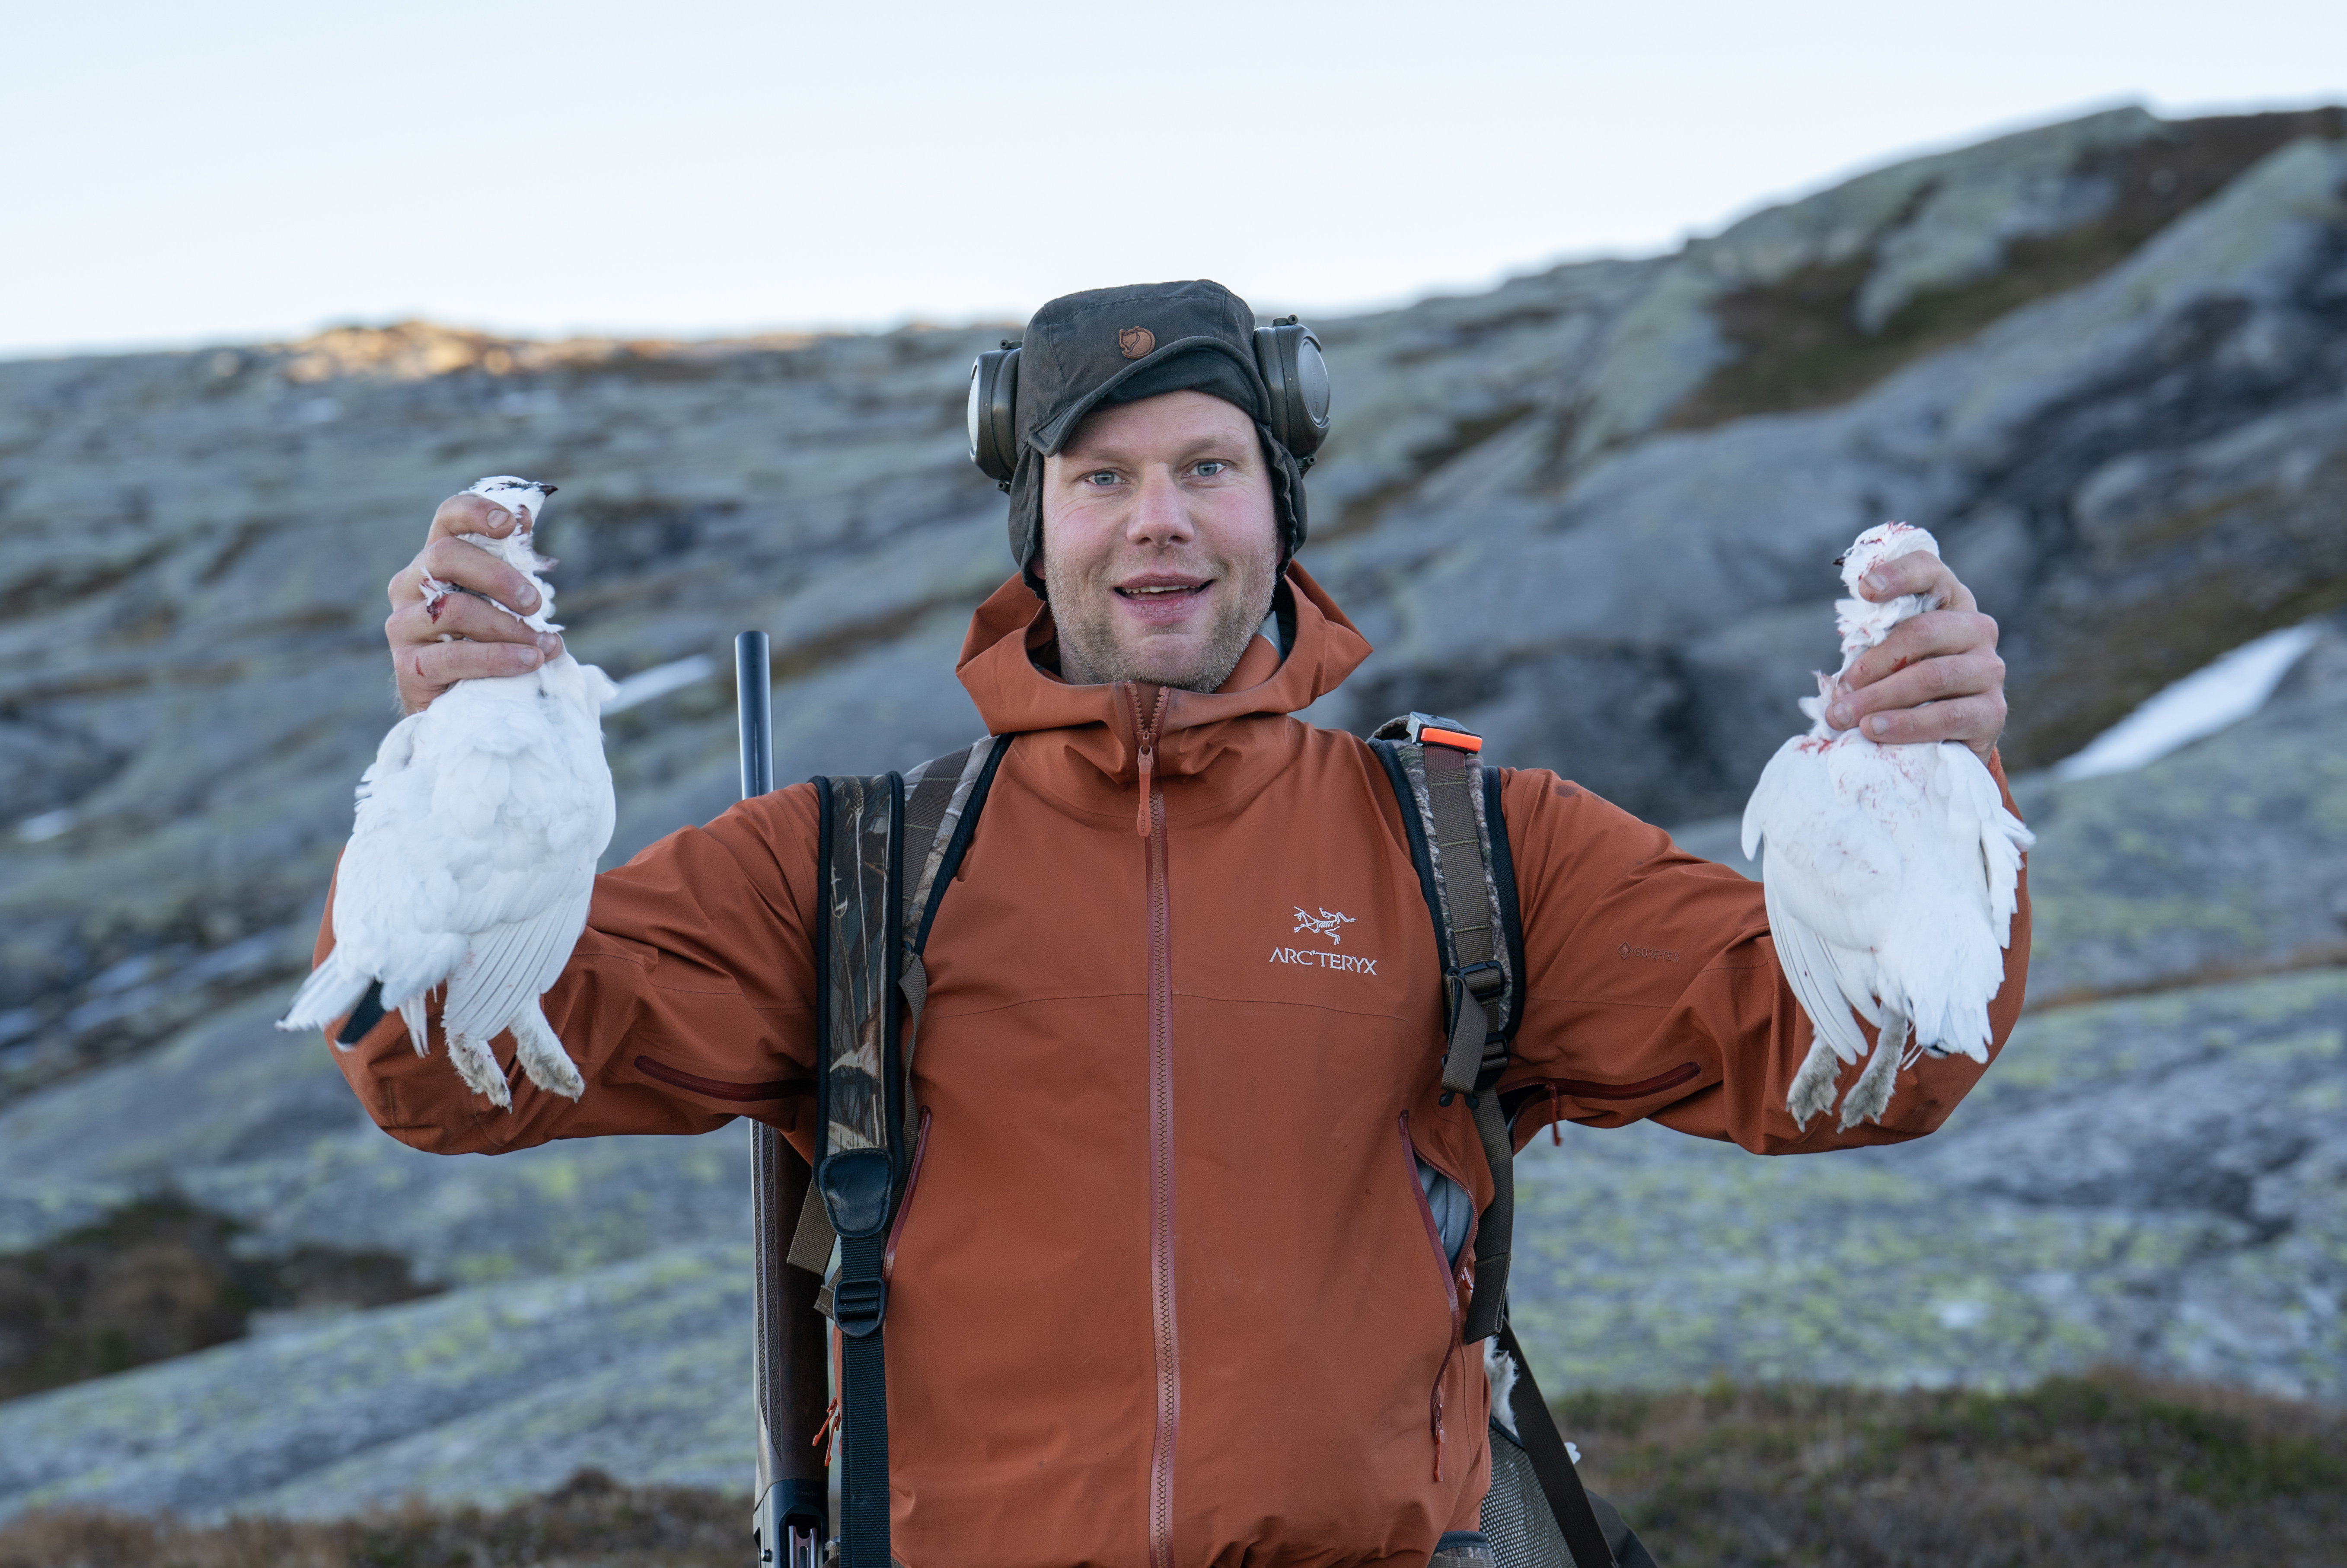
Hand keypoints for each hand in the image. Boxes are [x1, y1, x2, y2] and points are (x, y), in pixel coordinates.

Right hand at [385, 493, 563, 713]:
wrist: (462, 707)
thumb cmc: (489, 644)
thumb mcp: (504, 602)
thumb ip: (511, 564)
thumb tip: (525, 514)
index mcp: (434, 562)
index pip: (447, 519)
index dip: (476, 512)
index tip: (511, 524)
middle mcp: (409, 586)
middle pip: (445, 557)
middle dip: (498, 577)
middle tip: (535, 603)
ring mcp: (403, 625)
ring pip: (455, 609)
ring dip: (509, 627)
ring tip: (543, 646)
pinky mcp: (408, 666)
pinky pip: (455, 656)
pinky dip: (500, 658)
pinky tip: (529, 662)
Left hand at [1824, 552, 2005, 762]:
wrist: (1941, 737)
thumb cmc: (1902, 686)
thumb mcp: (1883, 657)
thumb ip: (1869, 643)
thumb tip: (1838, 668)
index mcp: (1949, 602)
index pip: (1929, 572)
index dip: (1899, 575)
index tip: (1865, 589)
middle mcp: (1977, 629)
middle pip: (1924, 631)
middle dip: (1873, 663)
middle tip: (1840, 691)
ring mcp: (1989, 670)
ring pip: (1933, 676)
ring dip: (1880, 698)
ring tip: (1844, 717)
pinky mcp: (1992, 712)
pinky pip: (1948, 716)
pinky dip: (1905, 725)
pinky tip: (1874, 731)